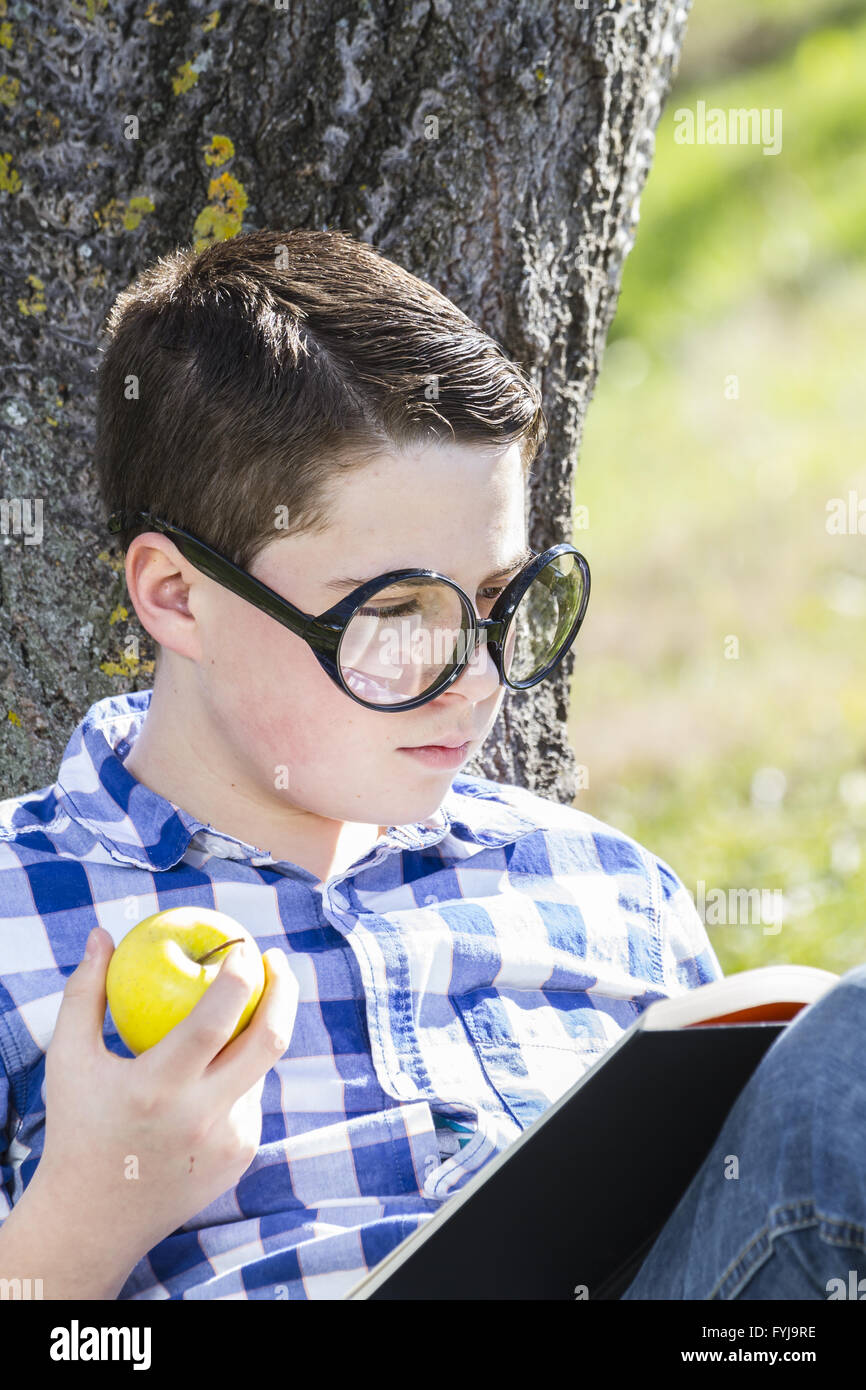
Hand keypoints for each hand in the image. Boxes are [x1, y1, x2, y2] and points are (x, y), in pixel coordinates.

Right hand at [32, 925, 298, 1264]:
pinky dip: (239, 1073)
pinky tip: (214, 1067)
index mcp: (158, 1089)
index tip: (242, 944)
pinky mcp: (241, 1156)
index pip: (217, 1019)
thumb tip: (103, 934)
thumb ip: (85, 993)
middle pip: (269, 1040)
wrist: (93, 1222)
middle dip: (283, 989)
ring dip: (254, 1031)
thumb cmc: (77, 1128)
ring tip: (235, 1007)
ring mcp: (229, 1141)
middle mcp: (201, 1117)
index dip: (240, 974)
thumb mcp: (68, 1060)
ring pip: (260, 1068)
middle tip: (275, 958)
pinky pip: (251, 1097)